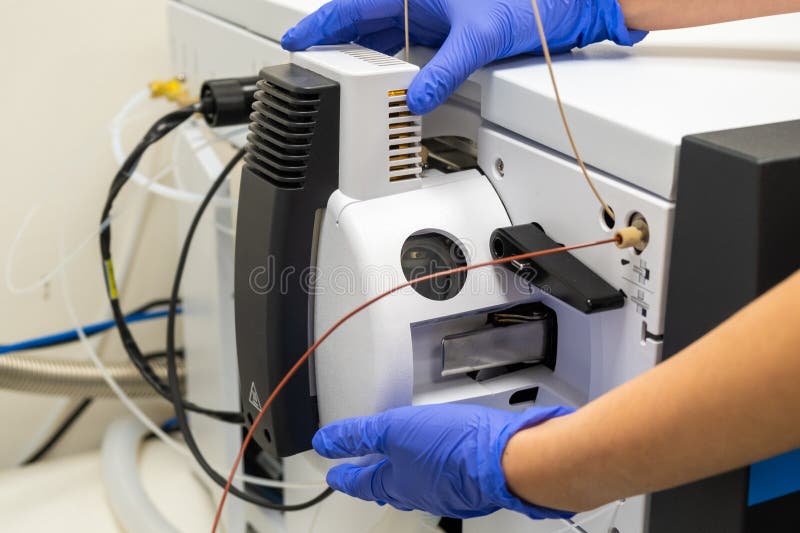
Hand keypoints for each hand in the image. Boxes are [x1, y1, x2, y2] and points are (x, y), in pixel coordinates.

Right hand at [282, 0, 645, 113]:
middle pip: (362, 21)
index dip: (322, 23)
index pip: (355, 5)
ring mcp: (429, 15)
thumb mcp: (481, 38)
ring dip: (360, 57)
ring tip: (336, 78)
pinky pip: (402, 47)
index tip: (296, 38)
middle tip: (309, 65)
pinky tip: (381, 81)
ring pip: (380, 36)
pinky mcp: (441, 31)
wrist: (566, 8)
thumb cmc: (530, 4)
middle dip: (335, 43)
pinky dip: (387, 65)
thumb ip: (444, 71)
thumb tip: (415, 100)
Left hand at [312, 402, 574, 518]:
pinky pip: (442, 474)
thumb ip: (359, 435)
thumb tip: (326, 442)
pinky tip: (441, 455)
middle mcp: (420, 491)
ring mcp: (447, 487)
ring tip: (400, 459)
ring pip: (416, 481)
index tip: (333, 474)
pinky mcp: (470, 479)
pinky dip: (432, 465)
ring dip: (403, 470)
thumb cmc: (453, 449)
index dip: (344, 474)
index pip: (360, 481)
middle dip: (373, 477)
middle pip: (388, 485)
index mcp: (396, 483)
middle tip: (363, 470)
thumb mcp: (394, 430)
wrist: (506, 460)